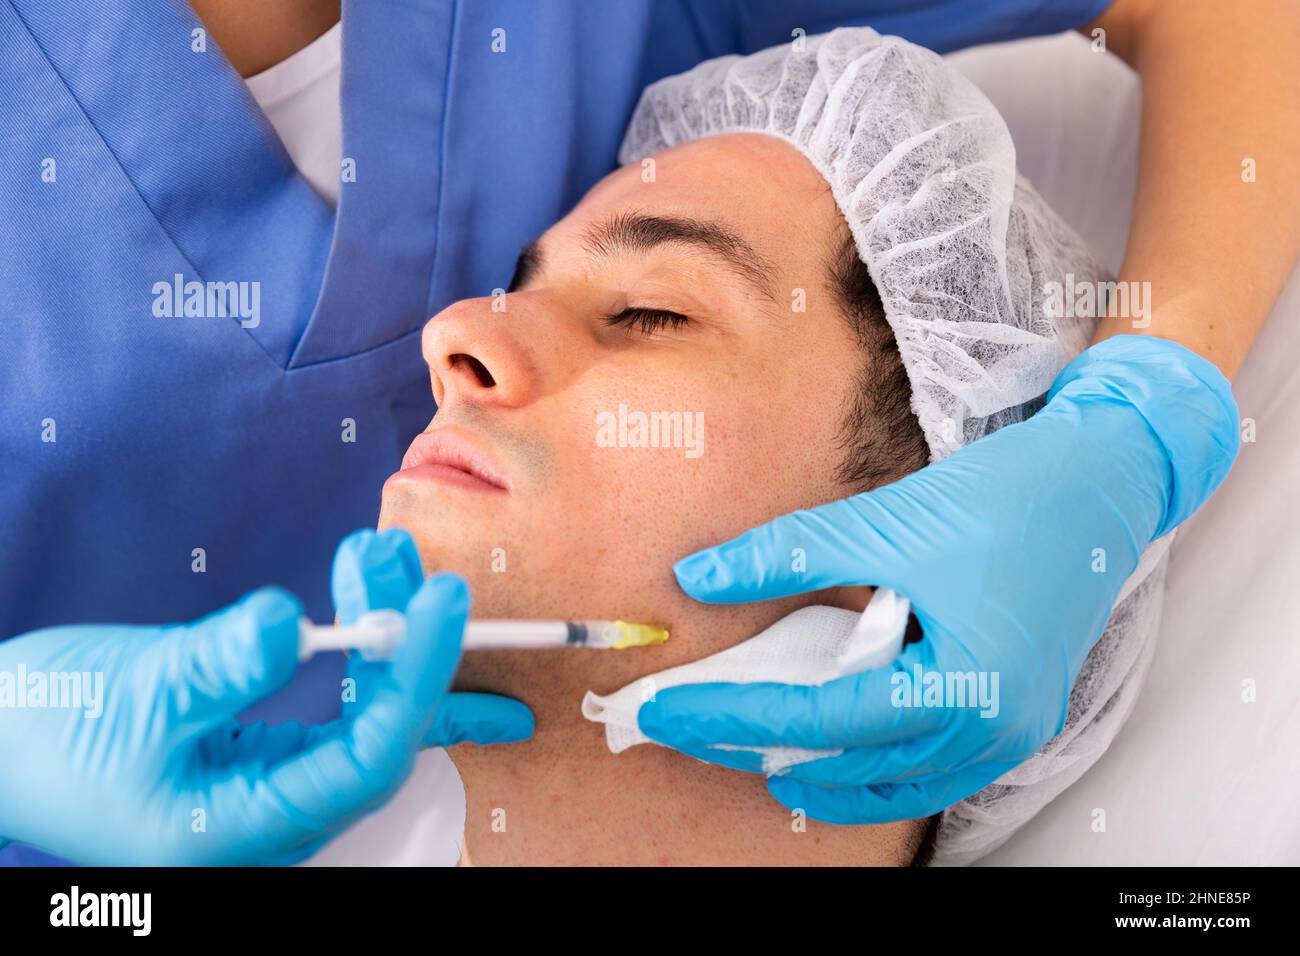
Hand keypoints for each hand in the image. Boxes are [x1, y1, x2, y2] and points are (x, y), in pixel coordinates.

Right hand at [0, 529, 530, 863]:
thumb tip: (287, 622)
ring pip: (365, 717)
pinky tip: (418, 626)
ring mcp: (276, 792)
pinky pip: (346, 717)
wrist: (1, 744)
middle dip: (403, 640)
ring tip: (382, 556)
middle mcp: (275, 822)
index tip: (440, 602)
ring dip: (388, 636)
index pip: (366, 759)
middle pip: (378, 733)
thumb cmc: (47, 732)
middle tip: (401, 561)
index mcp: (242, 829)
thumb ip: (215, 666)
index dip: (416, 678)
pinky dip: (375, 665)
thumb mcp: (133, 693)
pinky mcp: (269, 760)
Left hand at [637, 335, 1238, 822]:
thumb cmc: (1008, 499)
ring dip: (809, 767)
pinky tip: (821, 747)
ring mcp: (1008, 737)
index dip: (732, 716)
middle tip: (682, 728)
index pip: (819, 720)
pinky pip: (922, 771)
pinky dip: (863, 765)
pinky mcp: (1011, 724)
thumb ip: (788, 556)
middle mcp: (991, 731)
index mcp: (964, 687)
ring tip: (739, 741)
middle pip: (844, 765)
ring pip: (884, 783)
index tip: (662, 711)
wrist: (1101, 485)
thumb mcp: (886, 522)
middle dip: (754, 747)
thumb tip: (697, 577)